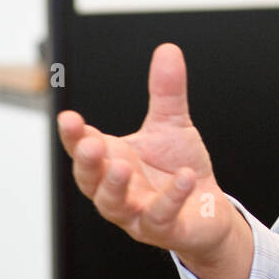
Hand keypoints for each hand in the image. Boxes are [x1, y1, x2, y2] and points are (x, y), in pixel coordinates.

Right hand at [56, 43, 251, 278]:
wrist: (209, 212)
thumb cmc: (179, 170)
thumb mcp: (172, 125)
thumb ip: (166, 91)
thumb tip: (167, 49)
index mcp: (113, 161)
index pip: (84, 148)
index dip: (74, 136)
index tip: (69, 118)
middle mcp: (118, 190)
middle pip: (89, 180)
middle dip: (87, 163)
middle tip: (91, 145)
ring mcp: (137, 213)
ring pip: (114, 205)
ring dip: (115, 187)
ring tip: (123, 167)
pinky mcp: (165, 230)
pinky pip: (161, 216)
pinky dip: (172, 197)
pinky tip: (185, 177)